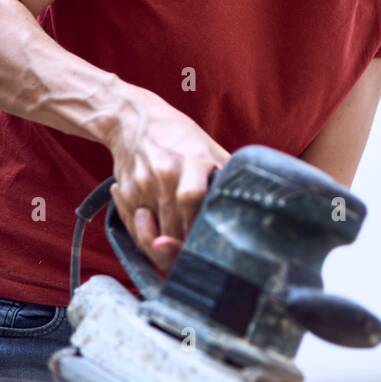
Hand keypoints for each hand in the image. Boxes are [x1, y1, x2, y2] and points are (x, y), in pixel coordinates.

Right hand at [106, 85, 230, 273]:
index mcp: (192, 159)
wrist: (133, 119)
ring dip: (164, 251)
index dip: (199, 227)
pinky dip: (146, 238)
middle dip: (183, 249)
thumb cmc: (179, 136)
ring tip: (176, 256)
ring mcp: (142, 184)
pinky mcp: (126, 192)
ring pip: (152, 232)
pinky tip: (156, 238)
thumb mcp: (208, 146)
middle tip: (195, 262)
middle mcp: (165, 173)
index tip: (207, 245)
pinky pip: (135, 227)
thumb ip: (226, 172)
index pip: (193, 198)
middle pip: (173, 223)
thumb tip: (254, 197)